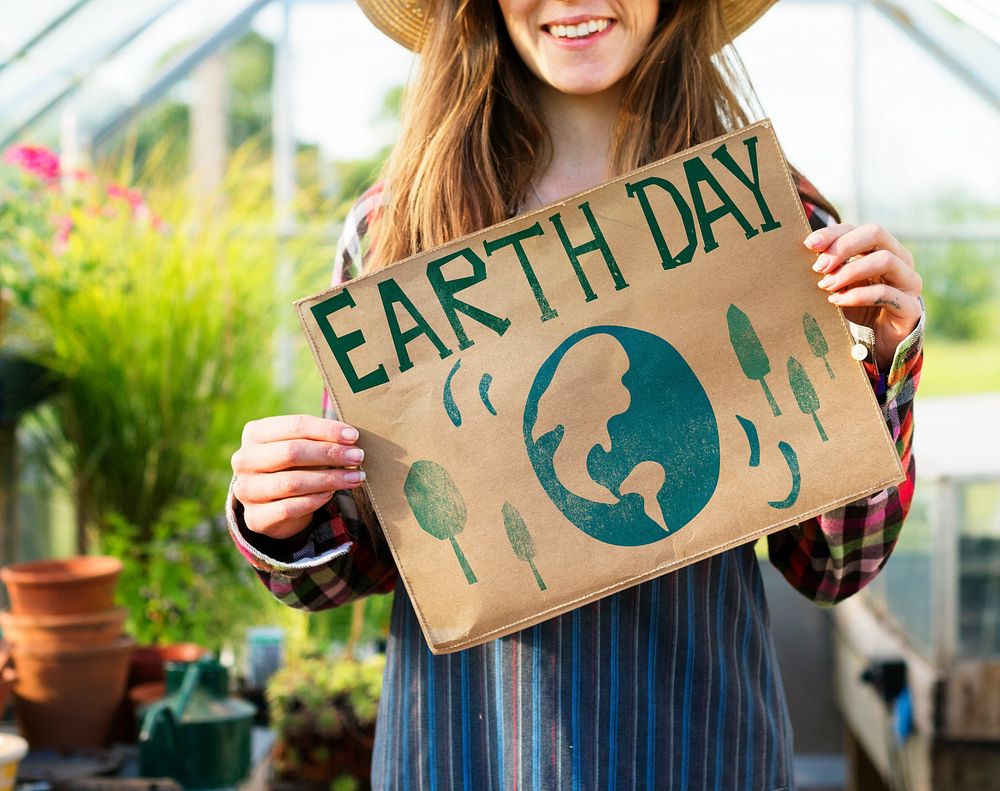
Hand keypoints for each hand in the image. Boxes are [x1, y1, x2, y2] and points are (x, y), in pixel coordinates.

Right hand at [231, 415, 365, 539]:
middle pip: (292, 452)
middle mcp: (244, 460)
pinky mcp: (254, 518)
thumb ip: (319, 439)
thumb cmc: (293, 465)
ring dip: (329, 479)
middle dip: (330, 453)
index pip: (295, 426)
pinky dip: (315, 500)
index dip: (327, 430)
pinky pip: (289, 508)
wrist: (272, 504)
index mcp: (255, 433)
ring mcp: (246, 490)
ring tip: (354, 477)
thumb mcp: (301, 446)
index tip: (354, 437)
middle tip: (358, 457)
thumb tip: (352, 439)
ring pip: (292, 482)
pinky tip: (331, 494)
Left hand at [805, 223, 921, 371]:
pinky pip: (884, 293)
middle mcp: (901, 260)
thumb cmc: (858, 307)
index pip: (860, 229)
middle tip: (819, 267)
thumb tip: (806, 251)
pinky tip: (837, 301)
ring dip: (850, 271)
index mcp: (884, 249)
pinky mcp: (910, 307)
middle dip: (843, 247)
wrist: (881, 342)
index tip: (809, 244)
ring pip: (884, 260)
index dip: (834, 233)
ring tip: (826, 286)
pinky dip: (857, 295)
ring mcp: (910, 282)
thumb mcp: (842, 283)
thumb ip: (831, 267)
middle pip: (876, 233)